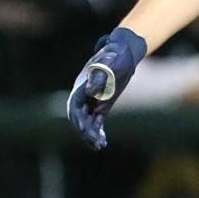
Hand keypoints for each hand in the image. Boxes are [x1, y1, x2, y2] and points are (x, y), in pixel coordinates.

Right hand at [67, 27, 146, 149]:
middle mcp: (83, 95)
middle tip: (96, 142)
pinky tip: (103, 141)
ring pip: (87, 121)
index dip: (78, 119)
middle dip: (85, 130)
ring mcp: (91, 101)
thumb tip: (90, 92)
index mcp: (81, 86)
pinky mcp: (101, 105)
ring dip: (91, 134)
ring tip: (100, 145)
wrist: (123, 52)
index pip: (74, 107)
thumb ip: (100, 77)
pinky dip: (98, 131)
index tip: (84, 129)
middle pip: (79, 117)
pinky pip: (96, 121)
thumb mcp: (109, 63)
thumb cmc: (115, 55)